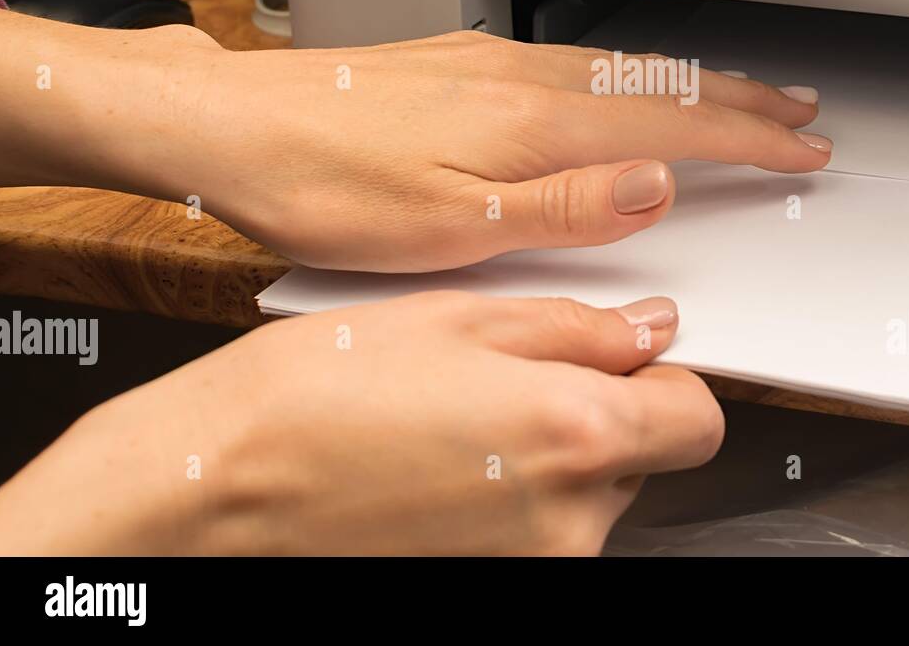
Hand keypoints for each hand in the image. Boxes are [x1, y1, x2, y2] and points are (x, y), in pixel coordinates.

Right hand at [0, 291, 722, 555]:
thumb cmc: (310, 396)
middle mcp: (564, 524)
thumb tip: (649, 330)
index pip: (699, 420)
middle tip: (511, 378)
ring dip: (550, 460)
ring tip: (459, 422)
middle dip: (599, 414)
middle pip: (641, 458)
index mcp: (571, 435)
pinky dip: (510, 501)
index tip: (629, 361)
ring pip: (586, 499)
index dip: (668, 380)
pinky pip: (536, 535)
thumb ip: (576, 328)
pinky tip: (441, 464)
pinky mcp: (489, 592)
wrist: (209, 491)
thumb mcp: (456, 317)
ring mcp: (527, 572)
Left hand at [4, 20, 827, 270]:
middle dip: (741, 96)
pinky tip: (623, 77)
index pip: (673, 126)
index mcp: (533, 125)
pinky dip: (630, 70)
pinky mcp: (459, 63)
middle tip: (798, 107)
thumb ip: (563, 207)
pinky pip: (575, 59)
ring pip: (621, 66)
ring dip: (692, 79)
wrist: (231, 128)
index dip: (749, 138)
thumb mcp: (450, 228)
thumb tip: (656, 184)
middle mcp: (521, 80)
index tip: (802, 146)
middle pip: (660, 83)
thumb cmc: (323, 186)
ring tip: (738, 90)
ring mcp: (490, 63)